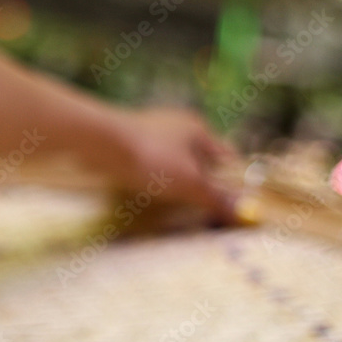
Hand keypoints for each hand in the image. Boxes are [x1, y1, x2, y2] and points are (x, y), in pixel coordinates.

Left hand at [94, 107, 239, 222]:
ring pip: (172, 165)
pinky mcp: (125, 145)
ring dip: (175, 186)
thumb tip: (246, 213)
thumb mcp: (189, 182)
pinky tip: (146, 197)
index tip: (234, 208)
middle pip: (199, 162)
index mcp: (198, 130)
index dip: (233, 182)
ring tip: (176, 209)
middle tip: (205, 214)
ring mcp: (148, 134)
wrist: (96, 143)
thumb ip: (216, 198)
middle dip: (202, 186)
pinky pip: (147, 167)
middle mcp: (175, 127)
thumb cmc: (150, 158)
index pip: (227, 157)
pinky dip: (151, 182)